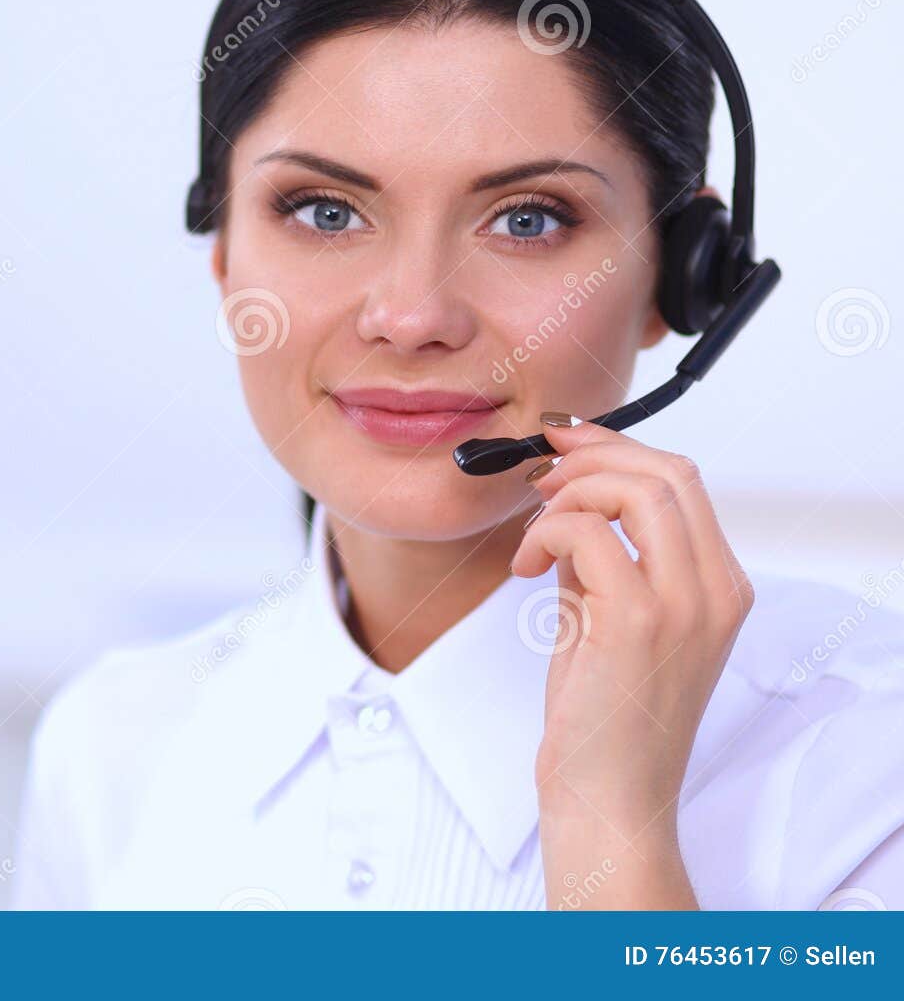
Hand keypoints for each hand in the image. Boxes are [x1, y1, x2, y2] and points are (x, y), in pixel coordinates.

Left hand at [508, 413, 754, 908]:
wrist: (609, 797)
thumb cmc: (603, 718)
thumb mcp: (607, 621)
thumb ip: (602, 564)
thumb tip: (567, 504)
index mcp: (720, 588)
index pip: (683, 482)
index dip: (618, 450)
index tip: (564, 446)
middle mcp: (716, 591)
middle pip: (667, 471)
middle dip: (593, 456)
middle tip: (539, 475)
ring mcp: (683, 604)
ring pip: (635, 489)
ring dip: (568, 494)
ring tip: (532, 534)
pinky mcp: (636, 620)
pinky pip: (586, 533)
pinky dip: (544, 534)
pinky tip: (524, 570)